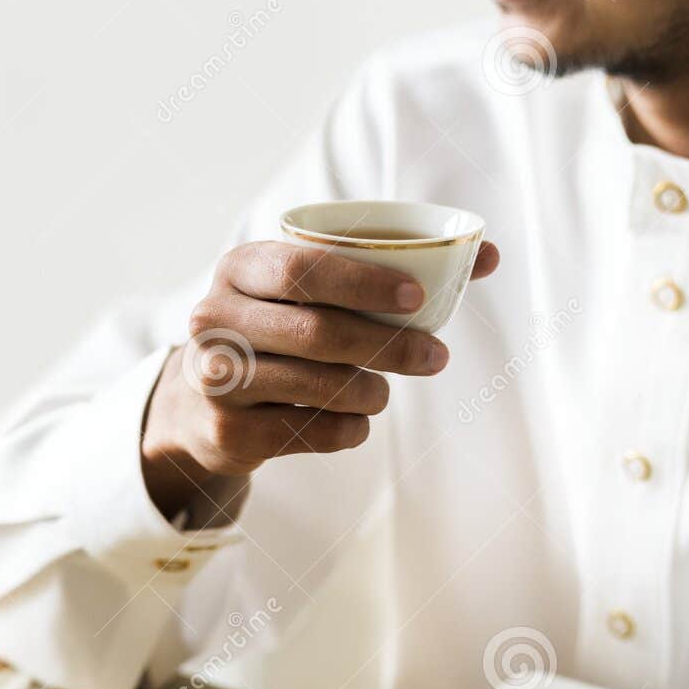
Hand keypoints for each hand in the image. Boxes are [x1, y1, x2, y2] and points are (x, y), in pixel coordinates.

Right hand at [140, 238, 498, 520]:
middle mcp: (214, 320)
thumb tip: (487, 256)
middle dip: (389, 347)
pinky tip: (353, 421)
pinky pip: (312, 433)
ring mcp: (215, 379)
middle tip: (435, 357)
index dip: (364, 283)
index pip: (300, 270)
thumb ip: (389, 271)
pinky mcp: (228, 432)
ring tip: (382, 391)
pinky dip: (350, 429)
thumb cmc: (277, 331)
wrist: (201, 402)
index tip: (418, 298)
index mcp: (239, 269)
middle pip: (317, 333)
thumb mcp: (308, 291)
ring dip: (371, 392)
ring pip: (319, 387)